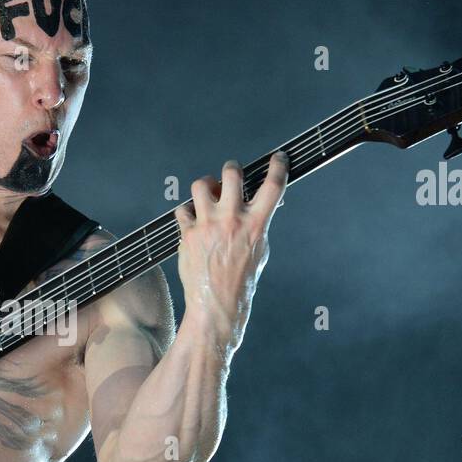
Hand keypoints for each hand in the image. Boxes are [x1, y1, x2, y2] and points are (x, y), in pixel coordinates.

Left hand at [174, 152, 288, 349]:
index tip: (278, 157)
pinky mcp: (188, 234)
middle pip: (232, 173)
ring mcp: (207, 225)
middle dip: (232, 168)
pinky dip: (187, 212)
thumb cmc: (241, 280)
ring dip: (205, 185)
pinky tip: (193, 221)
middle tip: (231, 174)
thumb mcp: (260, 250)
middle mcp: (232, 220)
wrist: (216, 304)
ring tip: (208, 194)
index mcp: (256, 225)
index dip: (278, 166)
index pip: (273, 186)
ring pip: (200, 185)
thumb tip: (261, 206)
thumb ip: (259, 224)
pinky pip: (183, 209)